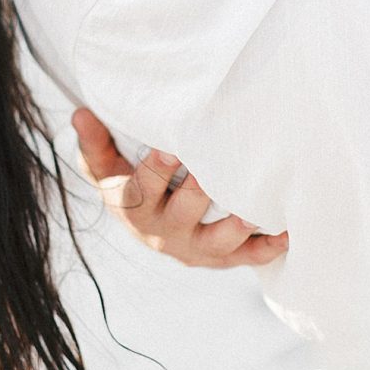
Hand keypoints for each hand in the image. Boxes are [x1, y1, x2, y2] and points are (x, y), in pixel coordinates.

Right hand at [71, 108, 289, 269]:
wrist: (141, 221)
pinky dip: (267, 248)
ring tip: (255, 207)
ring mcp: (193, 247)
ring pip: (217, 241)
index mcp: (133, 206)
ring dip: (237, 225)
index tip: (171, 146)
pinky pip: (245, 257)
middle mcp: (162, 232)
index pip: (141, 188)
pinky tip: (289, 232)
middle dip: (200, 191)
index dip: (156, 169)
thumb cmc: (123, 180)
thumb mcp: (102, 165)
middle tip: (218, 167)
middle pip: (183, 212)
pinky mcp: (219, 258)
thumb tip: (80, 111)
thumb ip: (93, 141)